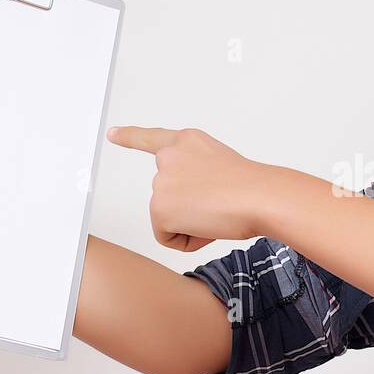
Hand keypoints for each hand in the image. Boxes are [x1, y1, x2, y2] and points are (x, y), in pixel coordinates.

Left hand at [105, 126, 277, 251]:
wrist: (260, 197)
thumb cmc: (254, 187)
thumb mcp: (222, 167)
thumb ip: (198, 175)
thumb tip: (192, 206)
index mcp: (188, 141)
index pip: (152, 138)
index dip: (130, 137)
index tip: (112, 133)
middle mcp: (169, 156)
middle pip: (169, 197)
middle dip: (191, 208)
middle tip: (219, 205)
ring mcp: (162, 181)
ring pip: (170, 218)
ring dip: (193, 224)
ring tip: (218, 212)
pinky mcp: (159, 208)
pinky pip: (168, 237)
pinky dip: (188, 240)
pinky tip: (208, 225)